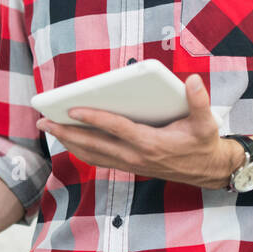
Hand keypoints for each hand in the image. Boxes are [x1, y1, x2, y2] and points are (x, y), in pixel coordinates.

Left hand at [35, 73, 239, 189]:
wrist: (208, 170)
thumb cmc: (204, 142)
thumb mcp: (206, 122)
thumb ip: (199, 101)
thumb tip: (192, 81)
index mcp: (151, 144)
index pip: (116, 129)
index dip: (94, 119)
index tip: (73, 110)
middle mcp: (136, 157)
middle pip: (94, 145)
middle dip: (67, 133)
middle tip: (43, 122)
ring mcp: (130, 164)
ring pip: (92, 155)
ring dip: (69, 142)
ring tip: (49, 128)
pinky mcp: (129, 167)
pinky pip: (98, 159)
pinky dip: (81, 149)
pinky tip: (69, 139)